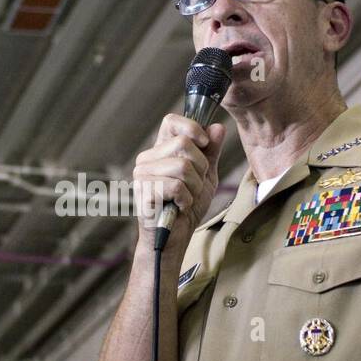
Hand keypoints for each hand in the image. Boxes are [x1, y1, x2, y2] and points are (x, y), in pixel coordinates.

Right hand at [133, 115, 225, 248]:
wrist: (175, 238)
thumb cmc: (187, 206)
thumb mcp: (206, 176)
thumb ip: (211, 152)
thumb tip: (217, 127)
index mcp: (160, 150)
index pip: (171, 121)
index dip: (192, 128)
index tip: (204, 144)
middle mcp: (147, 159)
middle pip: (184, 144)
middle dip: (200, 167)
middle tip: (194, 185)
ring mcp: (143, 175)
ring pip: (183, 166)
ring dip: (194, 187)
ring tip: (187, 198)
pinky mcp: (144, 192)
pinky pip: (176, 186)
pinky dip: (186, 199)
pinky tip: (179, 206)